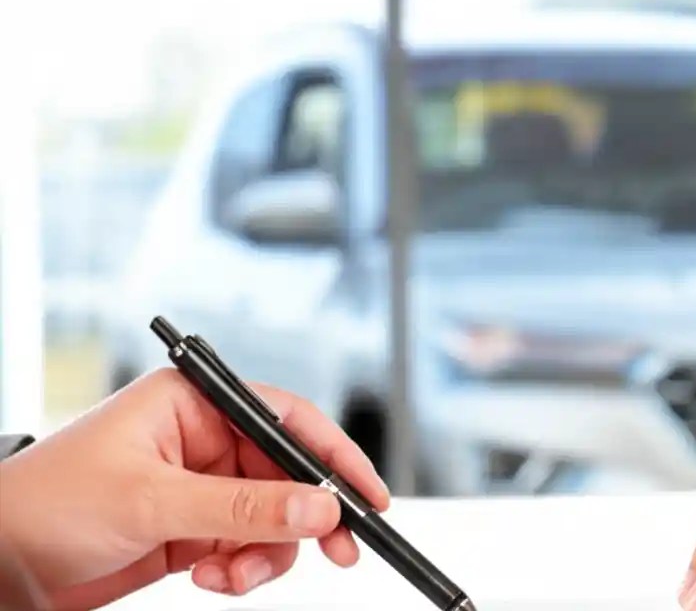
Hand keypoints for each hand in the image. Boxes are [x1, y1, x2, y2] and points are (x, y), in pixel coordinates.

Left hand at [0, 368, 390, 608]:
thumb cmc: (43, 505)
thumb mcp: (152, 502)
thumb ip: (243, 507)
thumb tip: (318, 506)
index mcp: (191, 404)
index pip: (284, 417)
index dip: (332, 453)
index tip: (366, 493)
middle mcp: (200, 440)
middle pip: (288, 472)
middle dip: (307, 515)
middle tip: (339, 548)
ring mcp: (198, 487)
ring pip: (273, 516)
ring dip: (266, 552)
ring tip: (233, 575)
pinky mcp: (191, 529)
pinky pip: (247, 546)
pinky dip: (243, 569)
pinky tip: (211, 577)